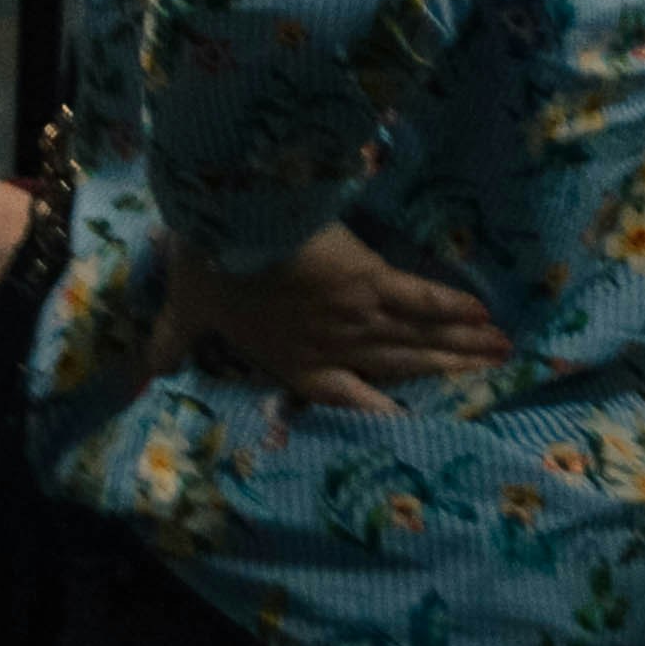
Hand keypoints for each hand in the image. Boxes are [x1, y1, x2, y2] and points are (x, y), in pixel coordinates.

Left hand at [162, 223, 512, 415]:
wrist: (227, 226)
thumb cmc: (207, 266)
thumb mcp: (184, 310)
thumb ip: (170, 342)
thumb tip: (142, 374)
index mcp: (294, 359)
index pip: (345, 396)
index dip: (380, 410)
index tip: (411, 419)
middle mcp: (334, 345)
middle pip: (401, 365)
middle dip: (446, 372)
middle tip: (490, 377)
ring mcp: (357, 315)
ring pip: (419, 337)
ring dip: (462, 346)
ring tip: (502, 352)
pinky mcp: (370, 280)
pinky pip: (420, 297)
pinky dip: (453, 306)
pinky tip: (486, 313)